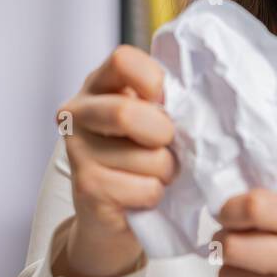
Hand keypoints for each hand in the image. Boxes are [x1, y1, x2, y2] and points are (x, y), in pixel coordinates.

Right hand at [53, 45, 176, 276]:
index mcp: (99, 85)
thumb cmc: (142, 159)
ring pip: (147, 158)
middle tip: (164, 145)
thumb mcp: (153, 119)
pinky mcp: (87, 188)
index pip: (122, 60)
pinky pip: (145, 189)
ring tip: (152, 174)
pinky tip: (139, 196)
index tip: (163, 101)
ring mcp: (77, 151)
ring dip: (165, 171)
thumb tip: (199, 103)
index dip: (153, 80)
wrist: (114, 216)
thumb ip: (165, 102)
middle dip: (163, 134)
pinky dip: (155, 196)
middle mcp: (78, 113)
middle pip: (126, 113)